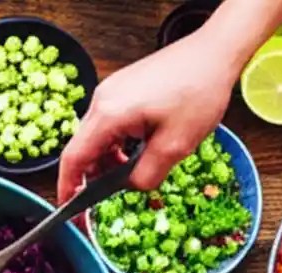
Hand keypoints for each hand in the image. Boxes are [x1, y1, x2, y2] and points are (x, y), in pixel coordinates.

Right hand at [56, 29, 236, 202]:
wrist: (213, 53)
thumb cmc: (198, 93)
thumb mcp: (175, 146)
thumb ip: (147, 175)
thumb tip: (131, 187)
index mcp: (109, 114)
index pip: (74, 158)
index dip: (68, 187)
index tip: (69, 211)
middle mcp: (103, 100)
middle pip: (84, 147)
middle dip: (94, 176)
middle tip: (112, 196)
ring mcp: (112, 91)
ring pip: (99, 137)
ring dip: (110, 160)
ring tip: (134, 172)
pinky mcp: (123, 88)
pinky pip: (111, 123)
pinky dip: (119, 144)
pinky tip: (140, 151)